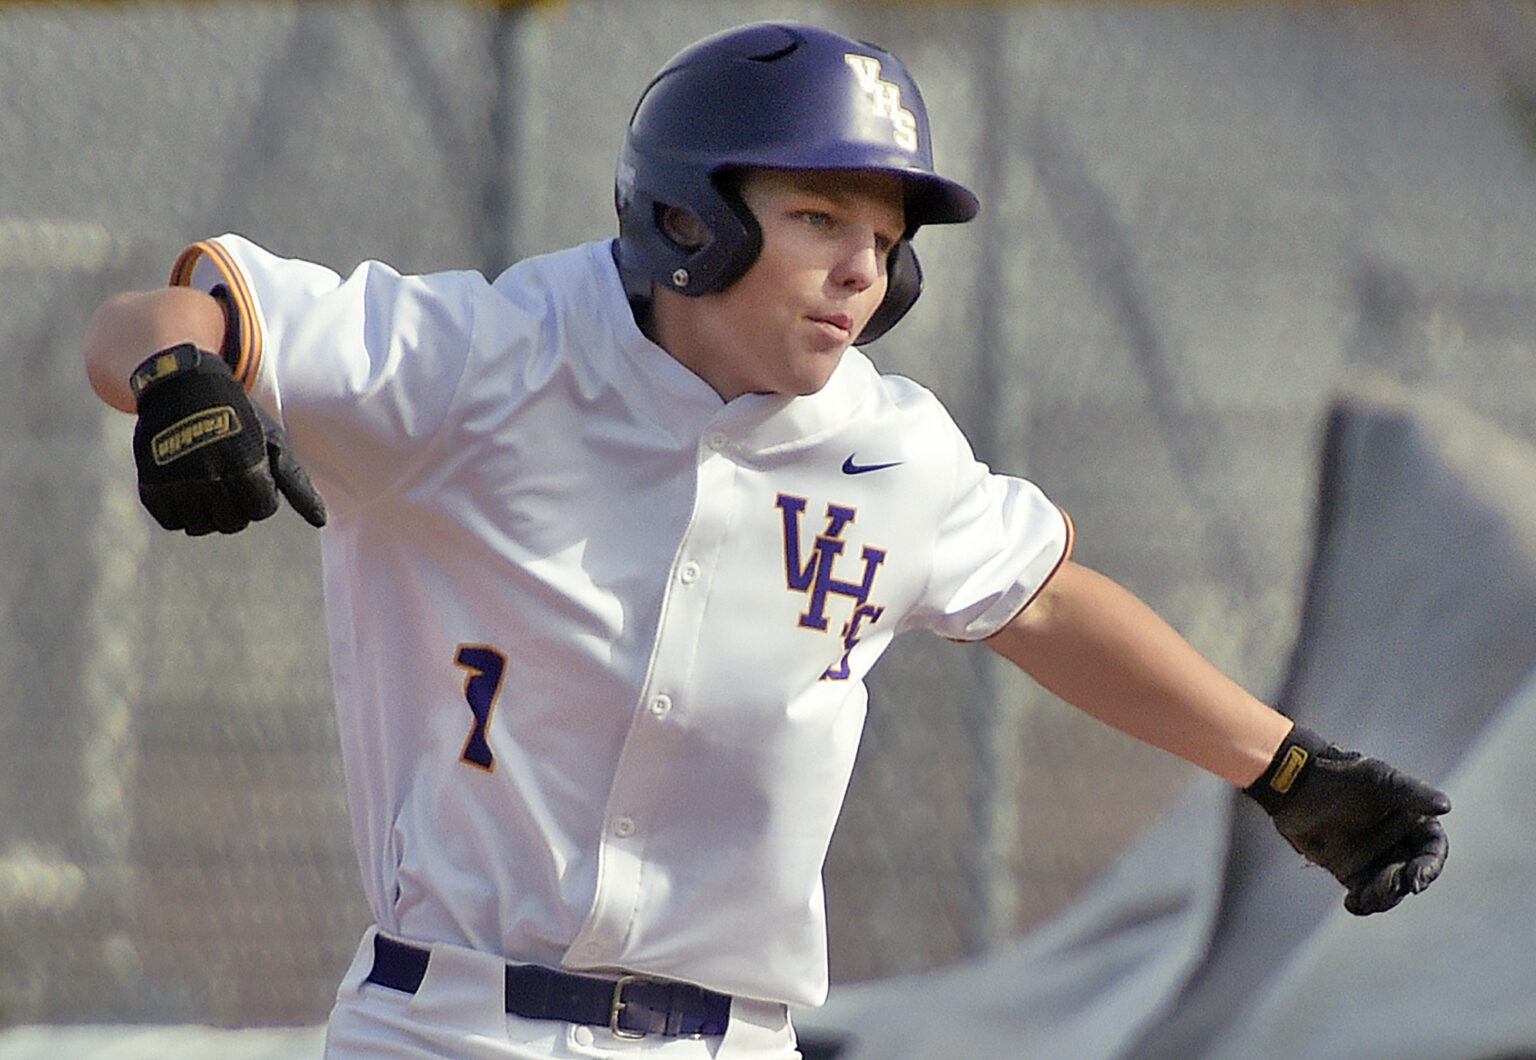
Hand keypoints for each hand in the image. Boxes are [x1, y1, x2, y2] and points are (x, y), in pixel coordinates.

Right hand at [130, 343, 326, 534]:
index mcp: (247, 468)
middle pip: (233, 523)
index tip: (249, 468)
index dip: (259, 491)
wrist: (183, 386)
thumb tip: (321, 522)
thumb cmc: (239, 416)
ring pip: (201, 527)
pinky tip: (183, 483)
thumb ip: (297, 484)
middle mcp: (213, 478)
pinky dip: (179, 509)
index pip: (262, 510)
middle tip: (225, 472)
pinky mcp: (152, 487)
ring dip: (206, 510)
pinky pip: (172, 521)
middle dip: (234, 503)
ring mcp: (179, 484)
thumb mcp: (273, 442)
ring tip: (204, 477)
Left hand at [1245, 725, 1449, 914]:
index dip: (1430, 866)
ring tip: (1364, 898)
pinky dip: (1362, 903)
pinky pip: (1364, 893)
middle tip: (1388, 888)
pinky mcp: (1349, 869)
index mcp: (1411, 819)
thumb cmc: (1339, 773)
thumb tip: (1446, 806)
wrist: (1295, 782)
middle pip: (1412, 873)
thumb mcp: (1376, 778)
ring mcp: (1373, 857)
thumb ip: (1410, 792)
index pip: (1432, 849)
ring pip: (1390, 887)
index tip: (1417, 879)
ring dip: (1383, 897)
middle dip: (1403, 884)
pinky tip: (1353, 904)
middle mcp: (1396, 841)